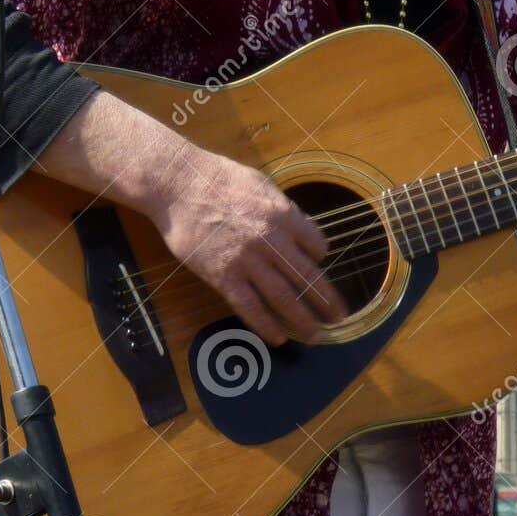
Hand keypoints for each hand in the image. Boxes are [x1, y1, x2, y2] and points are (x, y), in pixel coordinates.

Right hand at [149, 147, 347, 346]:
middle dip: (326, 301)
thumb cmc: (218, 178)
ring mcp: (247, 261)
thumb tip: (301, 229)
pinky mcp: (223, 276)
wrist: (177, 184)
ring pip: (283, 298)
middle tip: (339, 318)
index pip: (317, 245)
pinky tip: (278, 338)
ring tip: (315, 336)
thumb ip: (283, 210)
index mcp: (284, 215)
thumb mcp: (262, 184)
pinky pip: (249, 307)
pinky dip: (266, 325)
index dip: (319, 257)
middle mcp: (271, 240)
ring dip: (302, 320)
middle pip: (307, 277)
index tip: (316, 264)